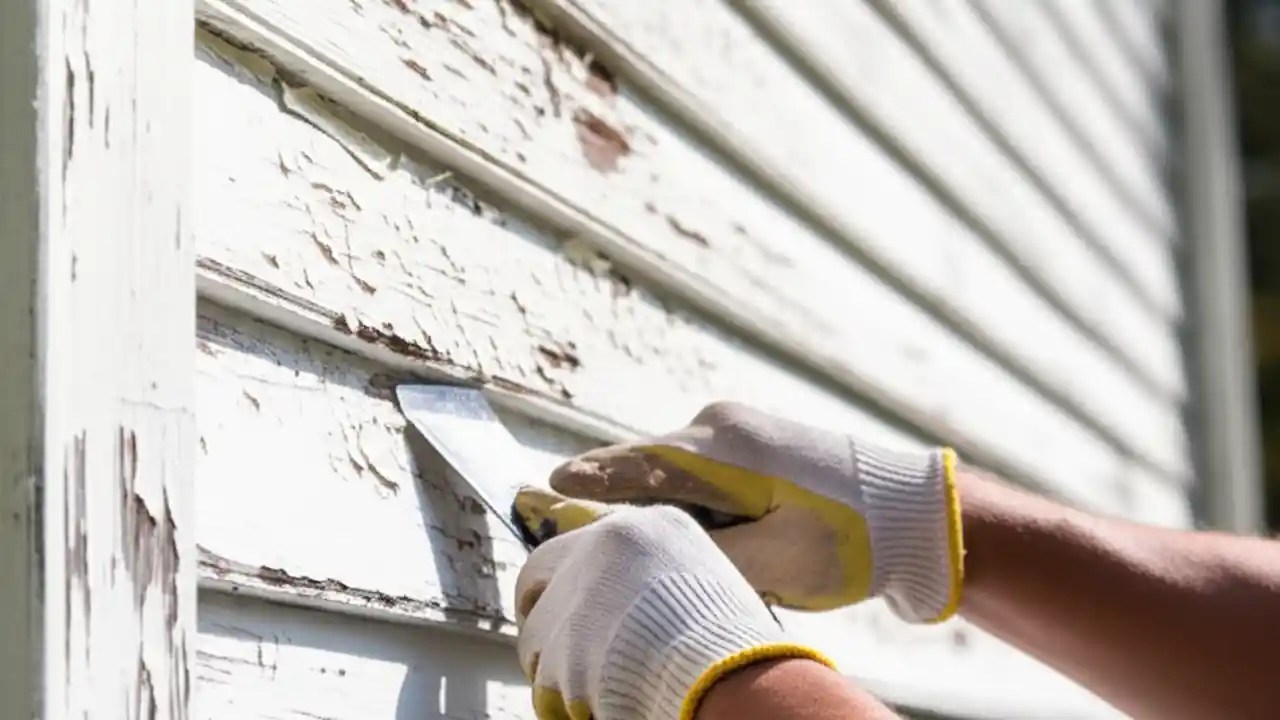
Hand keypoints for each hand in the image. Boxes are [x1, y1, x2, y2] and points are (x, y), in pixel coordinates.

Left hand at [515, 505, 833, 719]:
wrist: (733, 677)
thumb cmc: (736, 646)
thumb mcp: (704, 584)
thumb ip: (655, 581)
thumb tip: (626, 611)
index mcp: (648, 527)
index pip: (583, 545)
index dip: (572, 585)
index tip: (574, 613)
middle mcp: (606, 543)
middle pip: (537, 574)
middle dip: (538, 615)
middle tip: (546, 653)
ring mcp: (580, 590)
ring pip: (536, 636)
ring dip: (556, 668)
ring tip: (593, 691)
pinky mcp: (562, 642)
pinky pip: (544, 685)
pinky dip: (563, 704)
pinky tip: (596, 709)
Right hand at [542, 402, 963, 622]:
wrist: (913, 512)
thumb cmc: (848, 539)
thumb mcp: (772, 561)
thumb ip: (700, 550)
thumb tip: (643, 544)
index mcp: (723, 449)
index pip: (635, 464)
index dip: (586, 479)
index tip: (543, 485)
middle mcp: (721, 427)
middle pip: (646, 464)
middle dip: (613, 496)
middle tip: (568, 516)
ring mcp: (737, 429)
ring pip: (671, 470)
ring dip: (656, 503)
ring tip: (647, 538)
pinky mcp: (752, 442)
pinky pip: (697, 468)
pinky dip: (683, 498)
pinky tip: (690, 529)